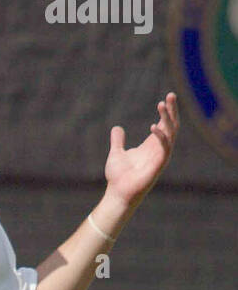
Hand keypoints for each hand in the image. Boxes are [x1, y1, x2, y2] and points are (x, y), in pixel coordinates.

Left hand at [103, 93, 178, 208]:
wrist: (117, 194)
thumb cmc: (118, 177)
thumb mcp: (116, 153)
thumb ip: (118, 140)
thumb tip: (117, 128)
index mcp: (151, 145)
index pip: (164, 124)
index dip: (167, 111)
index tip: (166, 97)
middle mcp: (158, 149)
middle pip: (171, 126)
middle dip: (171, 110)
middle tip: (170, 95)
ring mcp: (160, 157)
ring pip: (171, 133)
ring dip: (167, 119)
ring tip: (162, 104)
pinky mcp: (158, 165)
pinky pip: (165, 148)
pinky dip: (161, 137)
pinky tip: (153, 127)